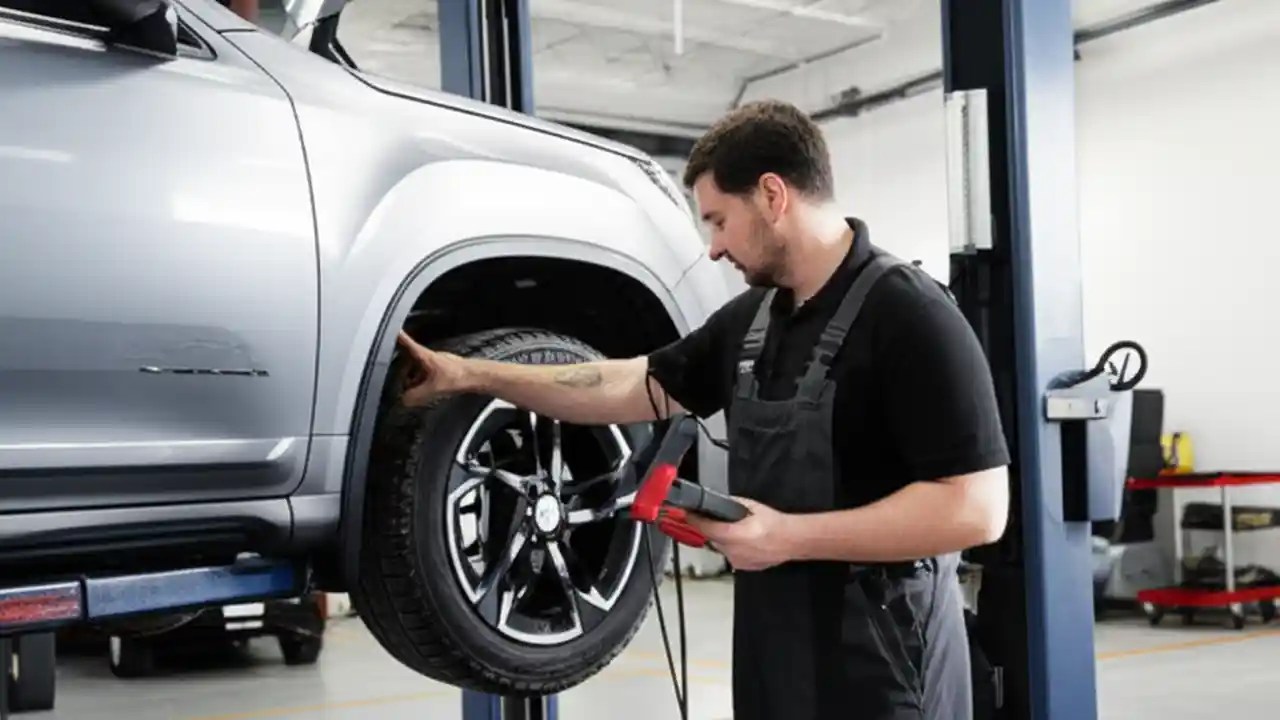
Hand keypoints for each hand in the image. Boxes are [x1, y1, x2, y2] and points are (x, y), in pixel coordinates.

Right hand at [396, 331, 469, 406]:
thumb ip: (415, 395)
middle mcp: (431, 357)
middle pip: (412, 360)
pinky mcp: (445, 370)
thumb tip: (404, 400)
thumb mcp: (432, 389)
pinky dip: (425, 382)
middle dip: (404, 371)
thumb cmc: (459, 376)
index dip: (399, 338)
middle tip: (400, 382)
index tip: (392, 331)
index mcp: (426, 357)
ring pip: (421, 368)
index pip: (408, 344)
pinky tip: (428, 392)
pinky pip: (429, 374)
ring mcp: (438, 363)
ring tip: (414, 392)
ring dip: (415, 379)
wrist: (478, 377)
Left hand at [683, 497, 797, 571]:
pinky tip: (745, 541)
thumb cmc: (774, 524)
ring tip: (739, 530)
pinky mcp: (741, 567)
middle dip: (712, 528)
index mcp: (733, 535)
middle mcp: (732, 551)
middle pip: (711, 538)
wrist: (790, 540)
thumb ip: (730, 505)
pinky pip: (729, 554)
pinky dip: (732, 547)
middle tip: (721, 520)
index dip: (694, 520)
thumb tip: (715, 503)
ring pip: (720, 547)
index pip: (704, 528)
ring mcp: (736, 561)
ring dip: (723, 538)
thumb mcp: (750, 506)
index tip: (687, 514)